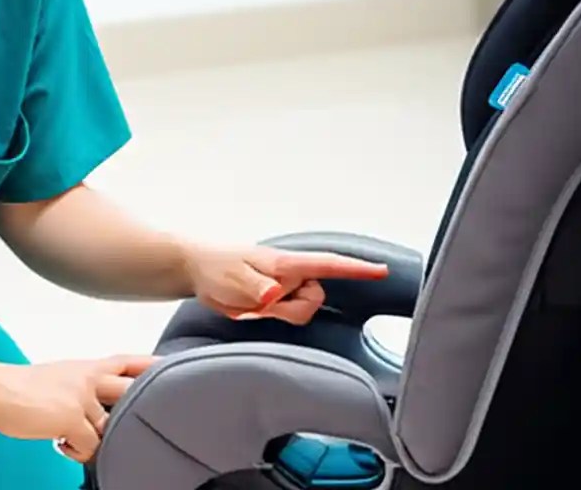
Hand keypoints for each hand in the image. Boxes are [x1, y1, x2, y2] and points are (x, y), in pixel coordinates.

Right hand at [0, 355, 157, 462]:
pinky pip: (90, 446)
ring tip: (71, 437)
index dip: (150, 364)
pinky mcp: (72, 419)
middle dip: (142, 403)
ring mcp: (82, 399)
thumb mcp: (60, 377)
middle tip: (148, 415)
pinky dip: (77, 451)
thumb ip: (82, 388)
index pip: (126, 361)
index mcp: (87, 367)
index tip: (171, 366)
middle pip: (130, 389)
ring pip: (109, 426)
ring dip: (95, 438)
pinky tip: (59, 444)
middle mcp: (89, 379)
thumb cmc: (21, 386)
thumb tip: (96, 412)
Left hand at [186, 244, 387, 324]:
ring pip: (302, 312)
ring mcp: (284, 289)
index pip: (328, 265)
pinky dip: (274, 317)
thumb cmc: (216, 267)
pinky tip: (252, 309)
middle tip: (260, 304)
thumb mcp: (235, 279)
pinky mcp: (276, 302)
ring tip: (251, 304)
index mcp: (285, 263)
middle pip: (315, 300)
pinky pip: (288, 316)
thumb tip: (276, 293)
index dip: (356, 269)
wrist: (197, 270)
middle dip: (292, 309)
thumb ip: (258, 286)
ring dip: (279, 314)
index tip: (382, 270)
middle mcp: (290, 275)